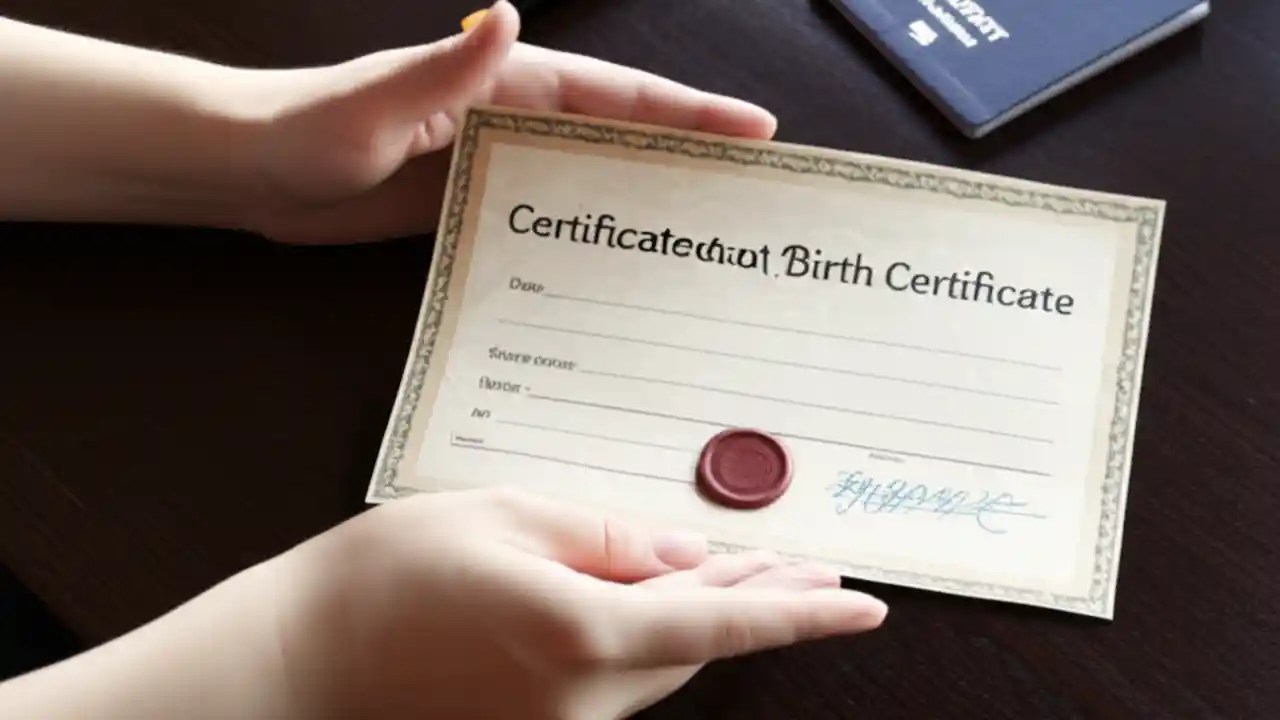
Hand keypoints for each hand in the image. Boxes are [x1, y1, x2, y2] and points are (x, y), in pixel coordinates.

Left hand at [240, 1, 776, 243]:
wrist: (252, 172)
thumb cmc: (304, 129)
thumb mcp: (377, 103)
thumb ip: (447, 69)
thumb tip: (509, 16)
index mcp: (503, 84)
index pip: (614, 94)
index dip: (687, 111)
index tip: (754, 129)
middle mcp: (511, 119)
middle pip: (621, 134)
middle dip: (689, 154)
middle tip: (755, 189)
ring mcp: (495, 164)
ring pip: (592, 177)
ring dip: (647, 198)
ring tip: (709, 233)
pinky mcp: (473, 205)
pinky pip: (549, 216)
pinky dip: (589, 233)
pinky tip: (618, 269)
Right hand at [272, 488, 886, 718]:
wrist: (294, 666)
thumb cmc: (384, 581)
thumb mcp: (500, 517)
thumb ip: (606, 538)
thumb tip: (685, 558)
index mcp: (581, 633)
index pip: (722, 623)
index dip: (800, 611)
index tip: (861, 603)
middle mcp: (582, 699)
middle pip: (699, 645)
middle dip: (757, 603)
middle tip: (810, 569)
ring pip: (662, 666)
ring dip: (708, 620)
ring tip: (747, 576)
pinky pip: (617, 682)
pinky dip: (652, 641)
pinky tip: (663, 606)